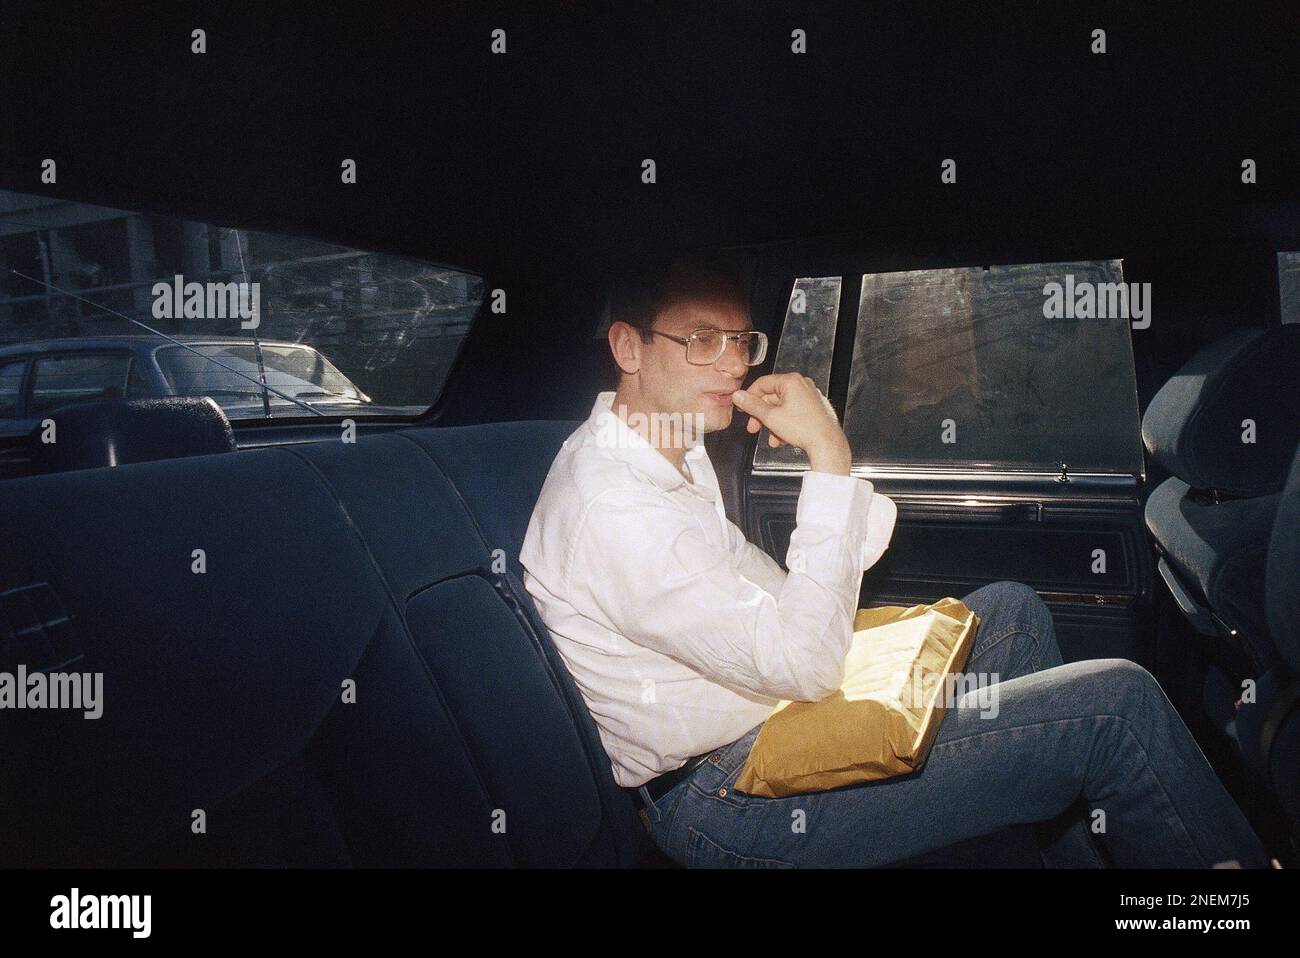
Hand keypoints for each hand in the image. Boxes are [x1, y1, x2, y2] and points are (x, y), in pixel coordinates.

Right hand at [731, 374, 851, 472]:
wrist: (827, 443)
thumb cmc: (805, 428)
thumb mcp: (770, 417)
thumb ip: (751, 405)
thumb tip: (739, 397)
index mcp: (791, 381)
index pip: (762, 383)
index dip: (749, 396)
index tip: (742, 405)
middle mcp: (802, 385)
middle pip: (772, 397)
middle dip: (762, 415)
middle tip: (754, 426)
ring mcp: (810, 396)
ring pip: (783, 408)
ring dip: (773, 423)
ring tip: (771, 437)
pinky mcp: (815, 408)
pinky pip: (794, 413)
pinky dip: (785, 424)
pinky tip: (782, 438)